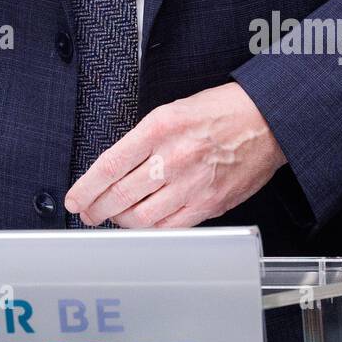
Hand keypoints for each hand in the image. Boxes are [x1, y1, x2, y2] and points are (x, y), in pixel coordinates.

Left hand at [64, 82, 287, 227]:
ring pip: (141, 217)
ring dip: (121, 221)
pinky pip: (170, 228)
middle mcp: (172, 157)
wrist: (265, 122)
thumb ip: (145, 139)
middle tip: (89, 212)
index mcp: (159, 128)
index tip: (75, 199)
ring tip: (115, 217)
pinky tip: (144, 225)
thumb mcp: (173, 110)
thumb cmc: (221, 112)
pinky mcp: (209, 205)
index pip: (109, 165)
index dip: (86, 188)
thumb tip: (117, 167)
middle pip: (120, 196)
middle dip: (97, 209)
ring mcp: (191, 185)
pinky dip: (151, 231)